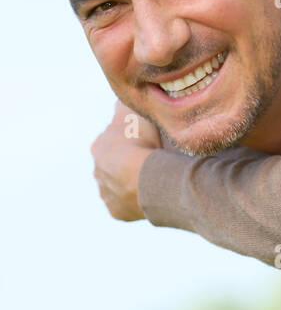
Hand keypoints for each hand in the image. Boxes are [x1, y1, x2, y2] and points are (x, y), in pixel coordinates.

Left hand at [90, 99, 161, 221]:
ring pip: (118, 186)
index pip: (112, 139)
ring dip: (131, 182)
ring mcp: (106, 194)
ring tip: (153, 178)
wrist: (146, 178)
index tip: (145, 138)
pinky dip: (137, 200)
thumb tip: (122, 97)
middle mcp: (97, 171)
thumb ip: (125, 104)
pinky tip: (151, 193)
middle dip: (128, 162)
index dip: (130, 138)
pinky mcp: (117, 212)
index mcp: (99, 147)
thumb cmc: (141, 141)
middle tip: (151, 159)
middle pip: (113, 165)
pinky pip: (127, 205)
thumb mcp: (133, 112)